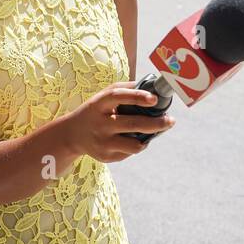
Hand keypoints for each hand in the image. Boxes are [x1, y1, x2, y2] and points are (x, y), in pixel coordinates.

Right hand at [60, 80, 175, 161]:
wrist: (72, 134)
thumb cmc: (96, 110)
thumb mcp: (104, 96)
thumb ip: (126, 89)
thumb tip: (153, 87)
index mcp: (99, 104)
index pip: (119, 97)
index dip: (137, 97)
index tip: (154, 99)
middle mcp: (100, 124)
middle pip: (133, 124)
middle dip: (156, 124)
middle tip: (171, 120)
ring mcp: (102, 142)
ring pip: (135, 145)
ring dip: (148, 138)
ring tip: (152, 132)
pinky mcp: (105, 157)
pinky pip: (129, 153)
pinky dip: (136, 145)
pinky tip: (131, 139)